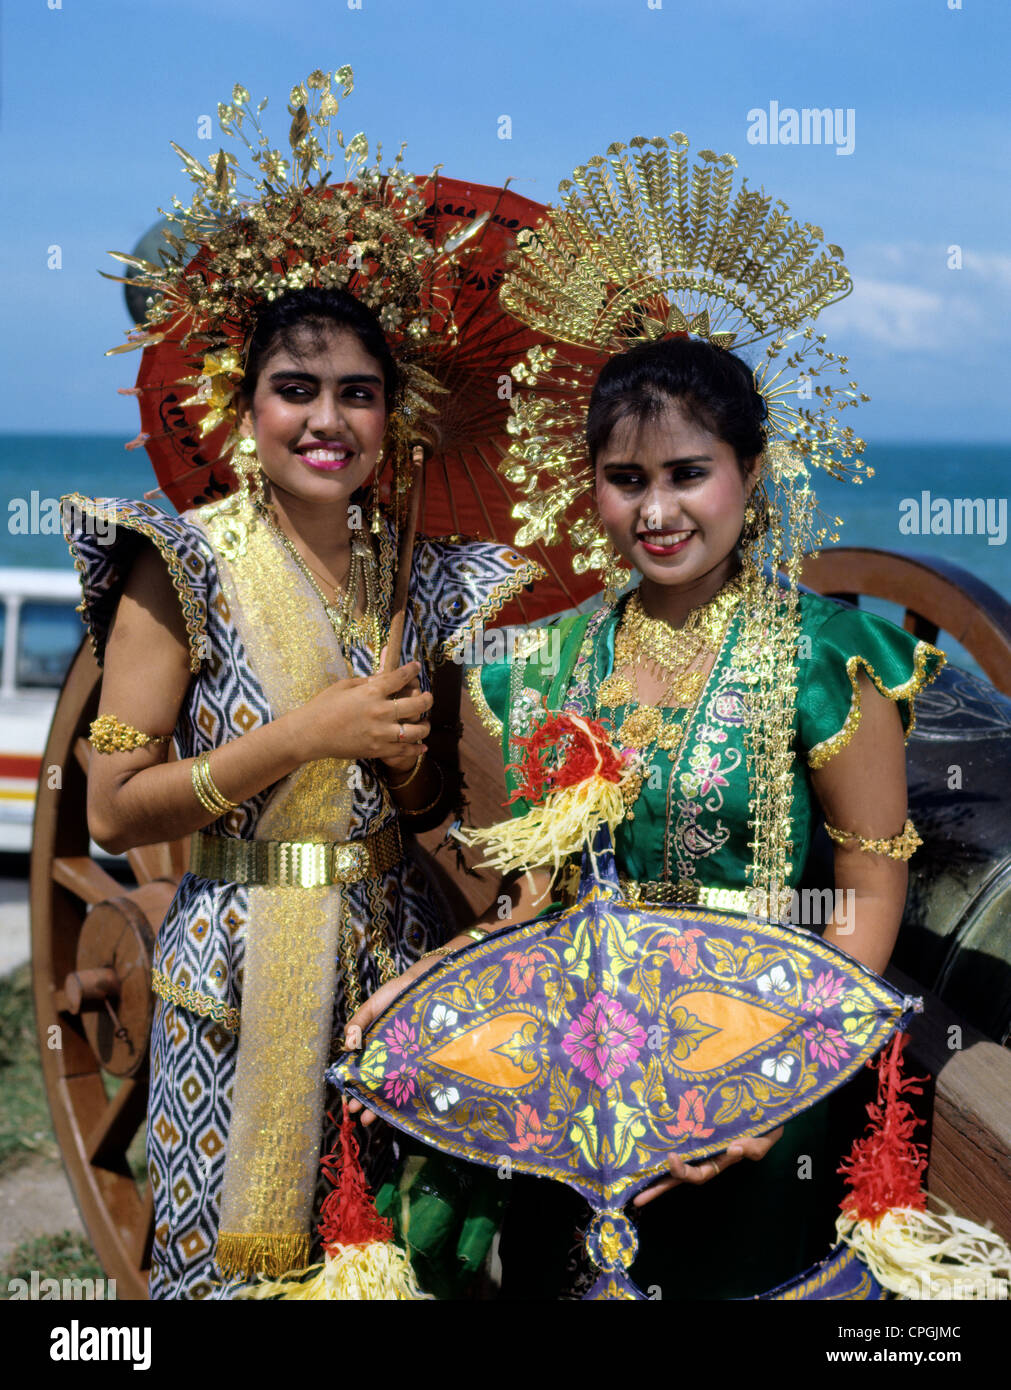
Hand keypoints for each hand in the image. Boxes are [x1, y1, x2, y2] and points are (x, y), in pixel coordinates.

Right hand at [290, 661, 431, 762]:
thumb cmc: (323, 706)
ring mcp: (380, 733)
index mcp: (371, 692)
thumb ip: (368, 681)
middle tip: (428, 697)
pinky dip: (416, 749)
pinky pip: (403, 751)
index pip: (400, 677)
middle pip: (417, 704)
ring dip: (425, 726)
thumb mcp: (344, 685)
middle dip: (427, 699)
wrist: (309, 734)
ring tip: (425, 723)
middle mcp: (380, 712)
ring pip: (416, 731)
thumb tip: (386, 677)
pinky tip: (422, 746)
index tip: (417, 668)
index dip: (412, 670)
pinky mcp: (377, 750)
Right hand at [343, 933, 476, 1124]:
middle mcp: (395, 1053)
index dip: (356, 1085)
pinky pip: (418, 1080)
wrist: (436, 980)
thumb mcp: (379, 1001)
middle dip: (366, 1100)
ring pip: (396, 1085)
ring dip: (382, 1104)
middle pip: (378, 1081)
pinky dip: (407, 1096)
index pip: (364, 1069)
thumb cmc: (405, 990)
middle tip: (357, 1115)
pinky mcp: (429, 1059)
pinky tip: (400, 1111)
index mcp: (380, 1042)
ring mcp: (412, 1058)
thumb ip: (361, 1019)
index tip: (349, 1102)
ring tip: (371, 1119)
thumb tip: (347, 1043)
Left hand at [632, 1126, 783, 1206]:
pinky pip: (674, 1135)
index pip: (698, 1174)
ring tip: (630, 1175)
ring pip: (673, 1157)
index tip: (671, 1157)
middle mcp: (704, 1154)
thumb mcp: (765, 1138)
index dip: (683, 1171)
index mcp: (719, 1161)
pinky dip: (659, 1140)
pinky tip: (640, 1139)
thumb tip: (735, 1149)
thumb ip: (754, 1147)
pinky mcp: (691, 1123)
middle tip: (637, 1198)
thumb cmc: (764, 1123)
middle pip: (678, 1175)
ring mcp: (696, 1140)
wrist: (762, 1101)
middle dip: (659, 1187)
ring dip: (653, 1166)